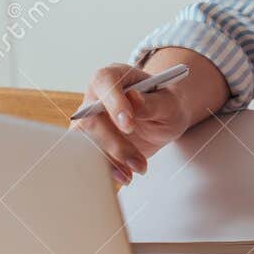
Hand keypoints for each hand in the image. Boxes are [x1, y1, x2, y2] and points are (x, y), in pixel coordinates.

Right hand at [75, 62, 192, 185]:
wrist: (164, 120)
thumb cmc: (166, 105)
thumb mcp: (169, 103)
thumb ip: (153, 102)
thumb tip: (134, 99)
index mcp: (115, 76)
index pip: (104, 81)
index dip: (113, 103)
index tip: (128, 125)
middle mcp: (96, 96)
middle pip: (91, 118)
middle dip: (115, 144)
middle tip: (139, 163)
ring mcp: (88, 120)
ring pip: (84, 141)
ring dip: (108, 161)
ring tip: (133, 172)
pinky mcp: (89, 142)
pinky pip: (88, 157)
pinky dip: (105, 169)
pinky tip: (123, 176)